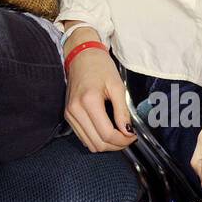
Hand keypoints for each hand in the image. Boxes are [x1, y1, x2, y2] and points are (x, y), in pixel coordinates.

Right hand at [63, 37, 135, 152]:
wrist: (81, 56)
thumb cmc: (100, 67)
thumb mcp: (117, 86)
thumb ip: (122, 111)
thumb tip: (127, 132)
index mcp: (88, 101)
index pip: (107, 134)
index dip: (123, 140)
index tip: (133, 136)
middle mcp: (75, 110)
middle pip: (98, 143)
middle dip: (116, 145)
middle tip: (128, 137)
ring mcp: (70, 114)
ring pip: (90, 144)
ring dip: (106, 145)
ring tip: (118, 135)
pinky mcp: (68, 115)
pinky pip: (83, 137)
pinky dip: (96, 139)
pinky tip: (106, 131)